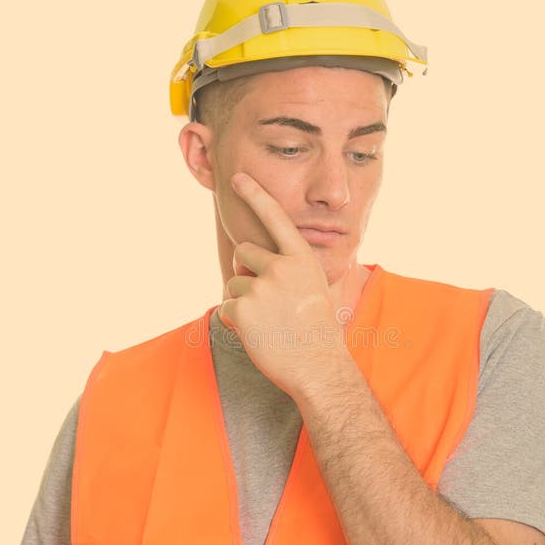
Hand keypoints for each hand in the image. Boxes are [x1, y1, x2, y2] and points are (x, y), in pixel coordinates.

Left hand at [218, 171, 347, 397]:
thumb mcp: (316, 289)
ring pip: (234, 282)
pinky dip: (236, 321)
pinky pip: (226, 307)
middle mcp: (281, 267)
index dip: (255, 195)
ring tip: (268, 321)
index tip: (237, 178)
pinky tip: (258, 333)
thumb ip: (293, 270)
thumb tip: (264, 263)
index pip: (276, 219)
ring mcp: (260, 287)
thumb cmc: (318, 332)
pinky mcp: (242, 308)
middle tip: (266, 298)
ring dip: (243, 300)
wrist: (318, 367)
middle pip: (244, 252)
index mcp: (302, 259)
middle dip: (246, 270)